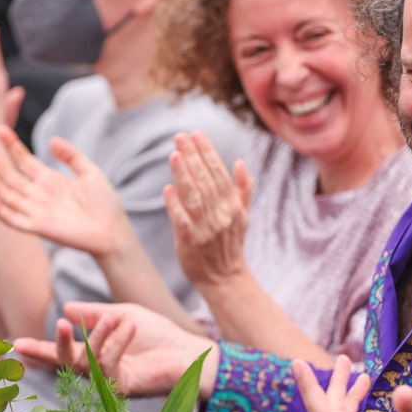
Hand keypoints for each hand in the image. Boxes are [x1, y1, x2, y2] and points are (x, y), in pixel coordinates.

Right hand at [0, 126, 127, 256]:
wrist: (115, 230)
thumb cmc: (105, 204)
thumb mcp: (90, 173)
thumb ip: (71, 156)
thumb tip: (52, 139)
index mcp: (50, 180)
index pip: (24, 161)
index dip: (11, 146)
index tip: (0, 129)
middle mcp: (39, 195)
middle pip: (10, 176)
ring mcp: (37, 211)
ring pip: (6, 195)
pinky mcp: (39, 227)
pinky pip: (14, 219)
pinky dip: (1, 209)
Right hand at [13, 301, 217, 397]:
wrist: (188, 350)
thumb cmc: (158, 335)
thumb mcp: (124, 316)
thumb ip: (96, 315)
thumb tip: (67, 308)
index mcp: (93, 355)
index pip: (60, 353)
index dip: (38, 350)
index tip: (14, 343)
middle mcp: (96, 372)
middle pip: (66, 364)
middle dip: (57, 347)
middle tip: (59, 325)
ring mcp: (109, 382)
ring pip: (88, 363)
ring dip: (98, 337)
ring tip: (113, 317)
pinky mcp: (124, 387)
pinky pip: (110, 365)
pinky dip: (117, 343)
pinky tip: (127, 325)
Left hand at [164, 131, 252, 287]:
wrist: (224, 278)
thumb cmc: (231, 244)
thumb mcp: (244, 216)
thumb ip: (243, 189)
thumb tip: (239, 162)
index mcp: (233, 205)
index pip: (219, 172)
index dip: (207, 152)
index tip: (196, 133)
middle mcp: (221, 215)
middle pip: (205, 180)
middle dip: (192, 156)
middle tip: (180, 136)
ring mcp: (206, 229)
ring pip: (194, 197)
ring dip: (184, 175)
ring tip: (174, 154)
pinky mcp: (191, 242)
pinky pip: (182, 221)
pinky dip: (175, 205)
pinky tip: (168, 188)